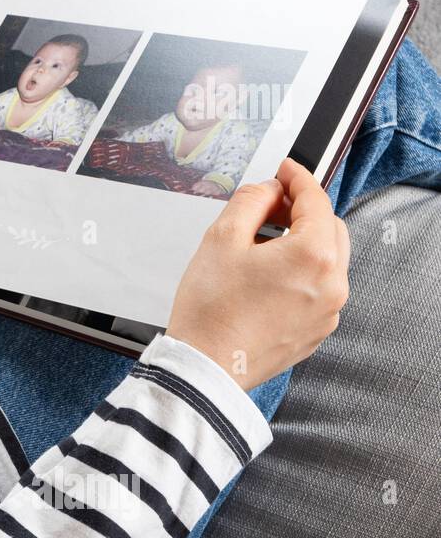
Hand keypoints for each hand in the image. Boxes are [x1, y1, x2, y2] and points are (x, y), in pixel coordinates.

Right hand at [166, 158, 349, 391]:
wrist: (205, 367)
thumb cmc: (211, 311)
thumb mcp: (221, 239)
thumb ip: (250, 201)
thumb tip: (267, 191)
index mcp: (313, 256)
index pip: (316, 201)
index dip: (298, 178)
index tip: (285, 170)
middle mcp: (332, 284)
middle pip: (330, 229)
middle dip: (304, 211)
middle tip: (271, 203)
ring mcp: (328, 312)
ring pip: (326, 261)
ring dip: (303, 243)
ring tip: (262, 244)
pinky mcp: (316, 331)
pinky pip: (318, 289)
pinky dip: (300, 274)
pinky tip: (266, 276)